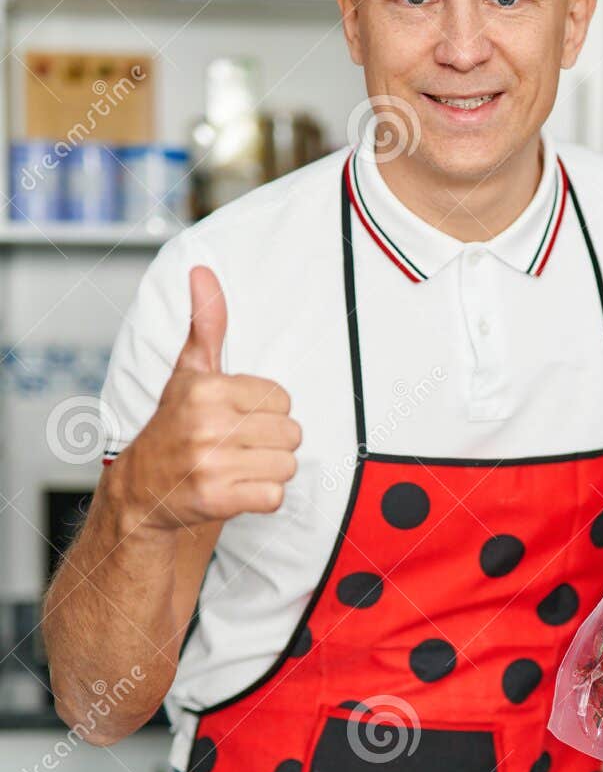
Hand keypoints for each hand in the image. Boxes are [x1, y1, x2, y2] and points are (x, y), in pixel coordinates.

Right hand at [117, 265, 301, 528]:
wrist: (143, 493)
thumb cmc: (174, 429)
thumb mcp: (188, 374)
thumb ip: (205, 326)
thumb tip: (202, 271)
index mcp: (206, 388)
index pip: (282, 399)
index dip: (266, 412)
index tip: (237, 420)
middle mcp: (206, 424)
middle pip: (291, 433)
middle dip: (272, 443)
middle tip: (239, 448)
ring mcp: (211, 463)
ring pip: (286, 465)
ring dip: (269, 472)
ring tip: (238, 468)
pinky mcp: (217, 499)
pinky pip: (275, 496)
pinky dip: (262, 498)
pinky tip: (237, 490)